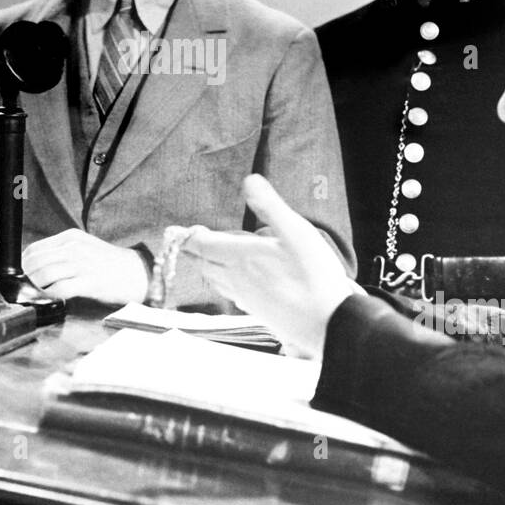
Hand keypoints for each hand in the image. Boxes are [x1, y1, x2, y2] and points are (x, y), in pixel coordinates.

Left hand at [22, 229, 147, 305]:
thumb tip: (36, 266)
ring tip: (35, 295)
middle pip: (36, 262)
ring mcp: (82, 264)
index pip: (34, 249)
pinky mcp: (90, 281)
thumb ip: (62, 253)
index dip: (23, 264)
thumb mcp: (85, 247)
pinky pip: (60, 289)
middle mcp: (74, 247)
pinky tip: (49, 300)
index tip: (21, 276)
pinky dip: (50, 296)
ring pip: (45, 274)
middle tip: (24, 289)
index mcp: (71, 237)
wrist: (139, 272)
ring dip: (35, 287)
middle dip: (26, 277)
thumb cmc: (110, 264)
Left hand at [181, 174, 356, 356]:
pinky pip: (230, 293)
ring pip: (215, 280)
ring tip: (209, 255)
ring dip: (207, 266)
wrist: (328, 324)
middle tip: (191, 238)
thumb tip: (250, 180)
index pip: (201, 245)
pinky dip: (224, 281)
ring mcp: (245, 297)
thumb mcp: (297, 232)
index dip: (187, 236)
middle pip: (203, 263)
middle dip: (194, 250)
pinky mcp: (257, 311)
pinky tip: (238, 280)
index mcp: (240, 257)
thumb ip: (270, 206)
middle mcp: (236, 279)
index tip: (177, 229)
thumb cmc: (314, 277)